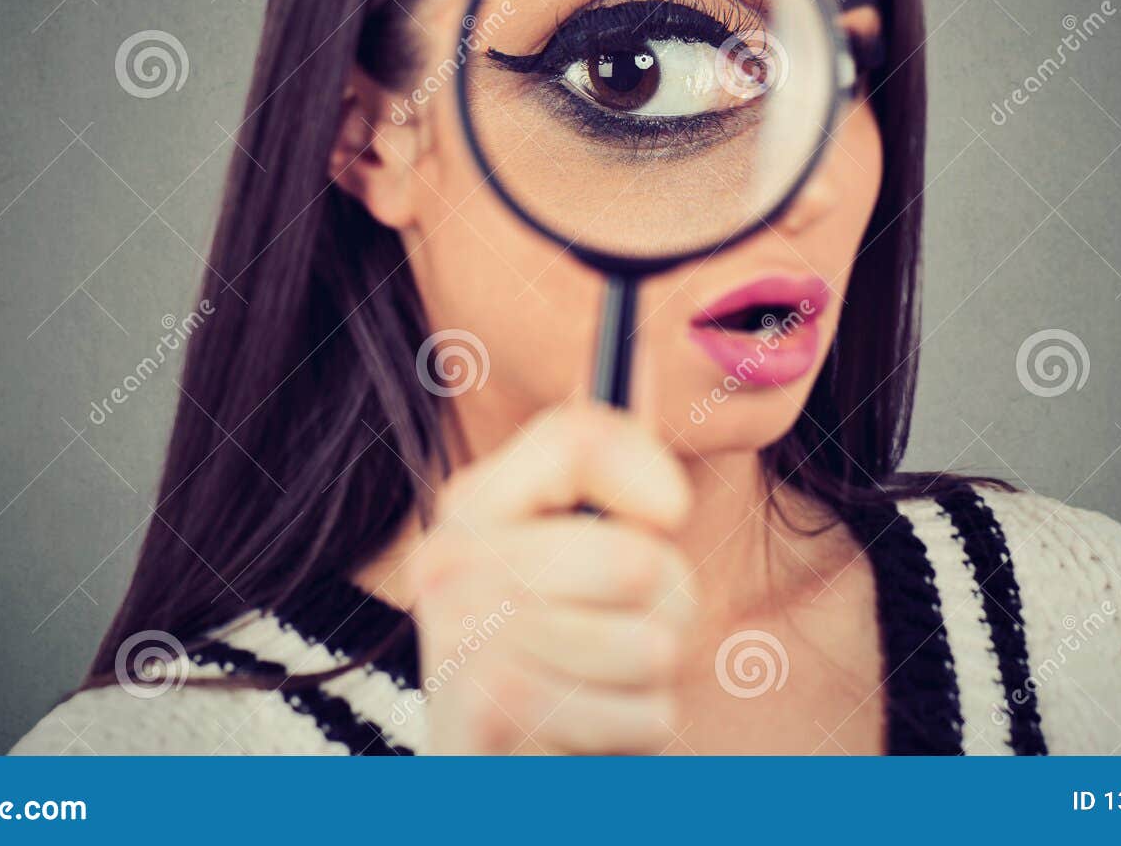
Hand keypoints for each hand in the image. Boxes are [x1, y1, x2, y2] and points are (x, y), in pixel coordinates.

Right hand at [410, 403, 693, 753]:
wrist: (494, 779)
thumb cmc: (555, 656)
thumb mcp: (575, 547)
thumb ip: (605, 456)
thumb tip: (643, 341)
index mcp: (477, 501)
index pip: (582, 434)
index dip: (652, 475)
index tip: (668, 514)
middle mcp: (452, 559)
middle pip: (636, 557)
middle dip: (666, 609)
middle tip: (625, 632)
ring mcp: (462, 639)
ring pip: (650, 642)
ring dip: (650, 680)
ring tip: (599, 688)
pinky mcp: (489, 719)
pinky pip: (644, 716)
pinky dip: (636, 736)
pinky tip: (584, 736)